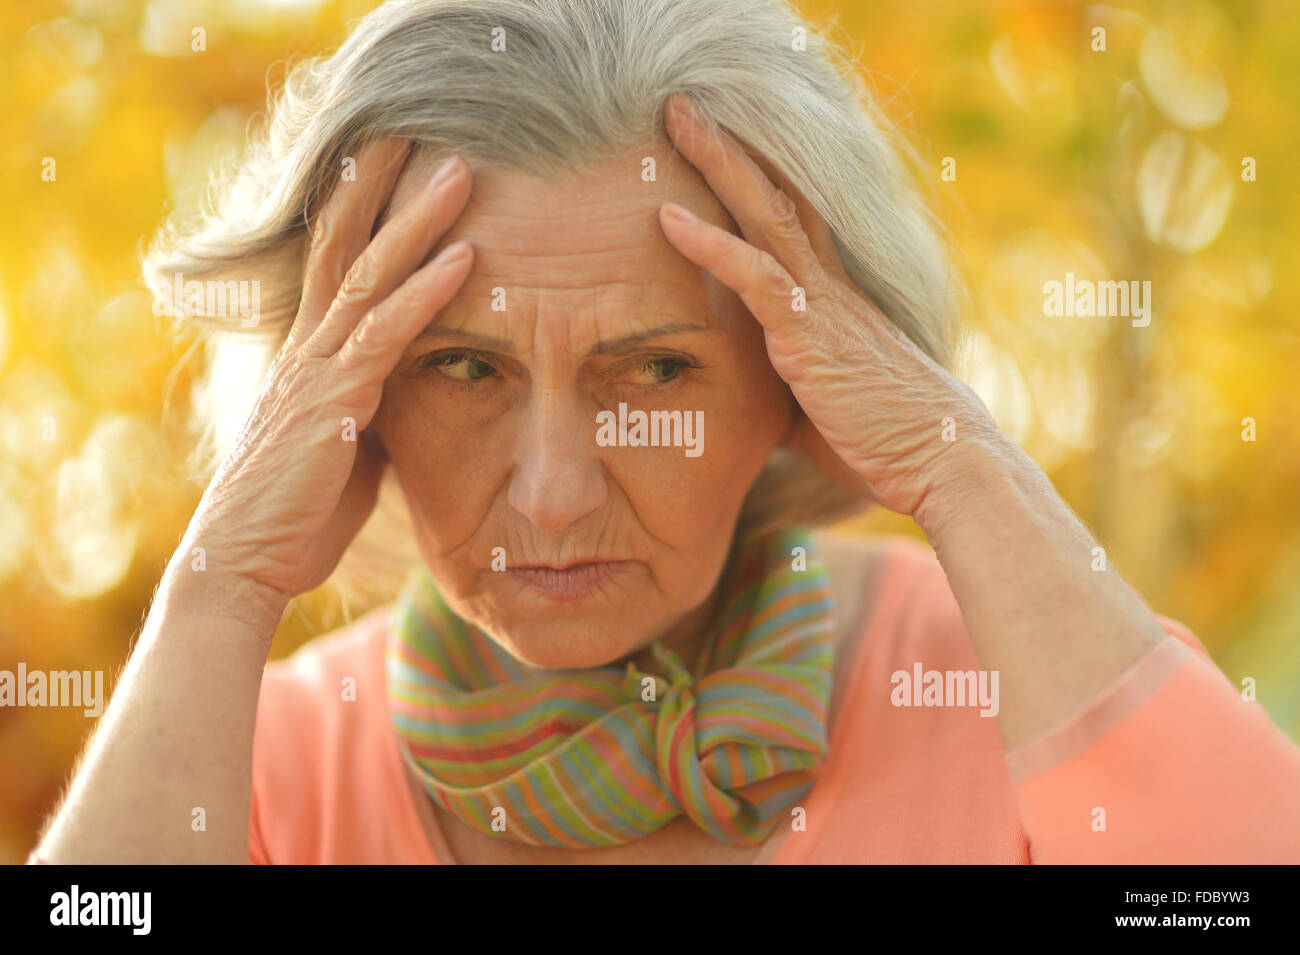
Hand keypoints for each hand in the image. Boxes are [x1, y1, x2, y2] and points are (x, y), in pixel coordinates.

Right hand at [181, 139, 474, 603]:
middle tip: (426, 131)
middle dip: (385, 185)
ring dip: (419, 221)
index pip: (338, 262)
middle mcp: (310, 347)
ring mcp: (318, 370)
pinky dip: (427, 295)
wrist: (247, 563)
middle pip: (347, 244)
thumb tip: (408, 391)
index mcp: (312, 355)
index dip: (365, 209)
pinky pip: (385, 336)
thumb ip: (375, 406)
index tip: (398, 162)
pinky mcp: (334, 402)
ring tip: (461, 171)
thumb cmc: (299, 511)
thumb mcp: (348, 445)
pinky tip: (464, 259)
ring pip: (369, 275)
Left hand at [656, 94, 1002, 518]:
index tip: (714, 148)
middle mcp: (826, 287)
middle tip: (682, 104)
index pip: (789, 224)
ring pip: (763, 215)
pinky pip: (755, 275)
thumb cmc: (882, 441)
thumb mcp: (818, 410)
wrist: (938, 460)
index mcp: (830, 302)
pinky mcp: (809, 333)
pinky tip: (667, 220)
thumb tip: (745, 407)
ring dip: (718, 163)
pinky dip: (710, 246)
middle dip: (727, 149)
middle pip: (774, 197)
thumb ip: (780, 391)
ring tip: (676, 116)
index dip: (751, 182)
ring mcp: (819, 304)